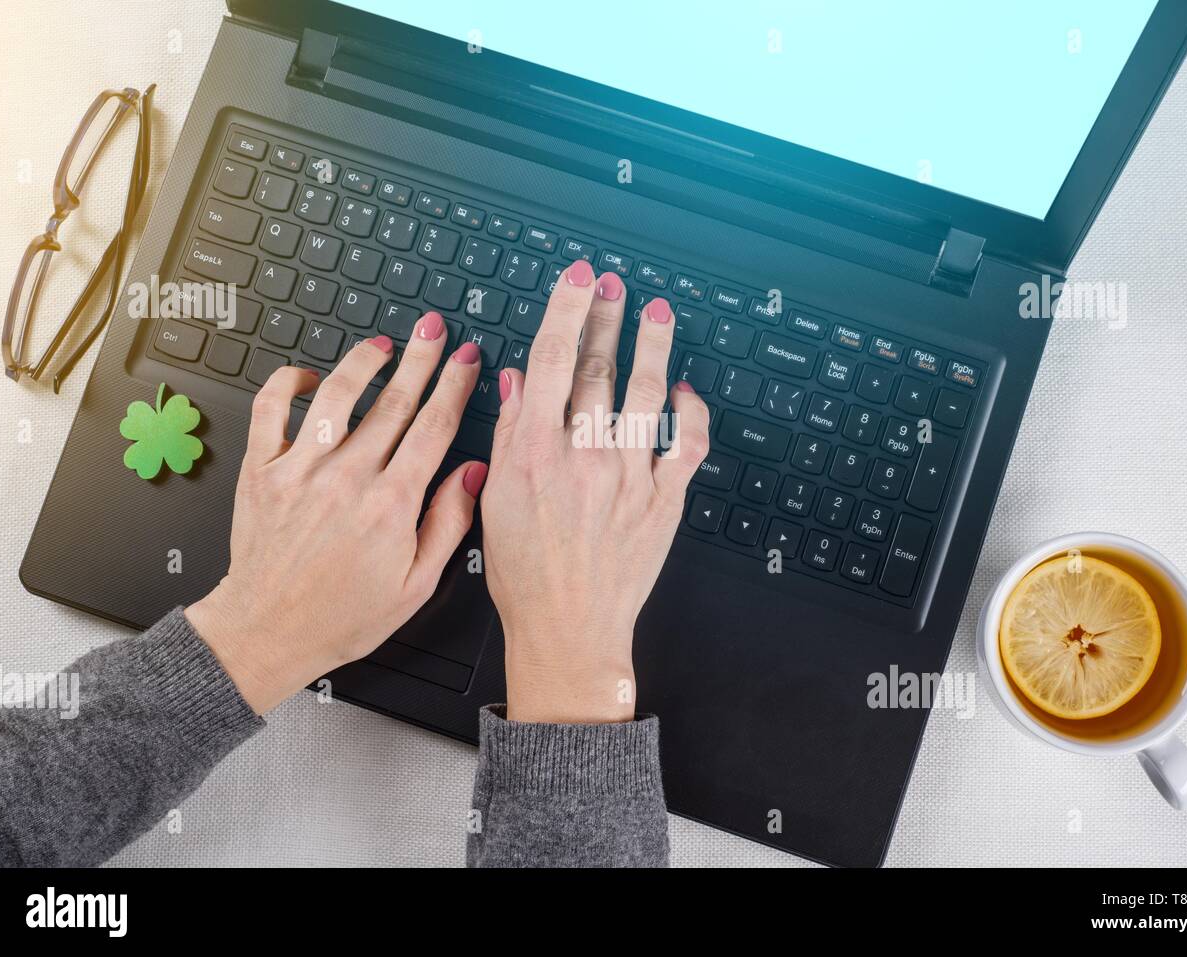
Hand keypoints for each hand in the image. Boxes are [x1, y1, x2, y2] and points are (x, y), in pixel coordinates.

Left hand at [186, 316, 485, 713]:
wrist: (268, 631)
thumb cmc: (343, 616)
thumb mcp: (416, 585)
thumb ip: (449, 523)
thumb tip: (474, 474)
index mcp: (391, 505)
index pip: (434, 427)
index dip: (455, 386)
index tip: (467, 361)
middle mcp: (347, 479)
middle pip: (394, 401)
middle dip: (422, 359)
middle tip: (435, 330)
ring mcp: (301, 470)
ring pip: (336, 394)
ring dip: (364, 361)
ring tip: (383, 344)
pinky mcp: (261, 471)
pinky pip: (269, 409)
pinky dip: (286, 383)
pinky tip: (308, 376)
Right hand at [481, 258, 709, 722]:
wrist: (569, 629)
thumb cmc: (527, 574)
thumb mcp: (496, 499)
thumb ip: (509, 431)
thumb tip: (517, 377)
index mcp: (535, 453)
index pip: (552, 360)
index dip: (567, 309)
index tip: (576, 279)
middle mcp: (584, 457)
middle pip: (598, 368)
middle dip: (605, 316)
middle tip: (611, 283)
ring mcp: (629, 476)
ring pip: (647, 393)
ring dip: (652, 346)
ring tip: (655, 313)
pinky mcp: (664, 500)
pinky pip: (687, 444)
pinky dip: (690, 411)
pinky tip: (685, 389)